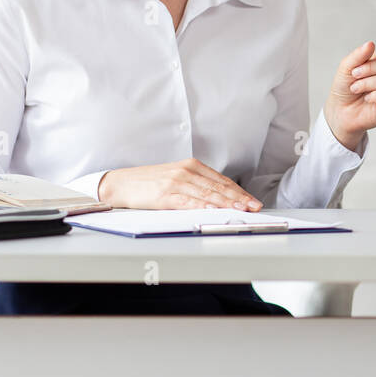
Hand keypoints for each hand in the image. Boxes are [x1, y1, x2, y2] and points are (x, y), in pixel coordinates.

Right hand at [98, 158, 262, 210]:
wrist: (122, 183)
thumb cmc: (150, 182)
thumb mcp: (177, 177)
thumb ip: (197, 184)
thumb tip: (221, 198)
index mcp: (191, 165)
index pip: (221, 180)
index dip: (239, 191)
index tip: (252, 200)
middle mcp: (186, 171)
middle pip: (218, 186)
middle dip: (238, 197)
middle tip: (253, 206)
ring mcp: (176, 182)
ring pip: (206, 194)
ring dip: (226, 203)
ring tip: (240, 209)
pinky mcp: (165, 194)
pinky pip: (188, 201)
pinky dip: (203, 206)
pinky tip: (213, 210)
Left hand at [324, 24, 375, 150]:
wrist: (341, 112)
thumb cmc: (345, 87)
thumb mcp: (346, 67)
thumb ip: (358, 55)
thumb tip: (371, 43)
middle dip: (370, 68)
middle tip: (355, 76)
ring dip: (368, 84)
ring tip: (358, 89)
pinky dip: (375, 95)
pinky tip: (369, 99)